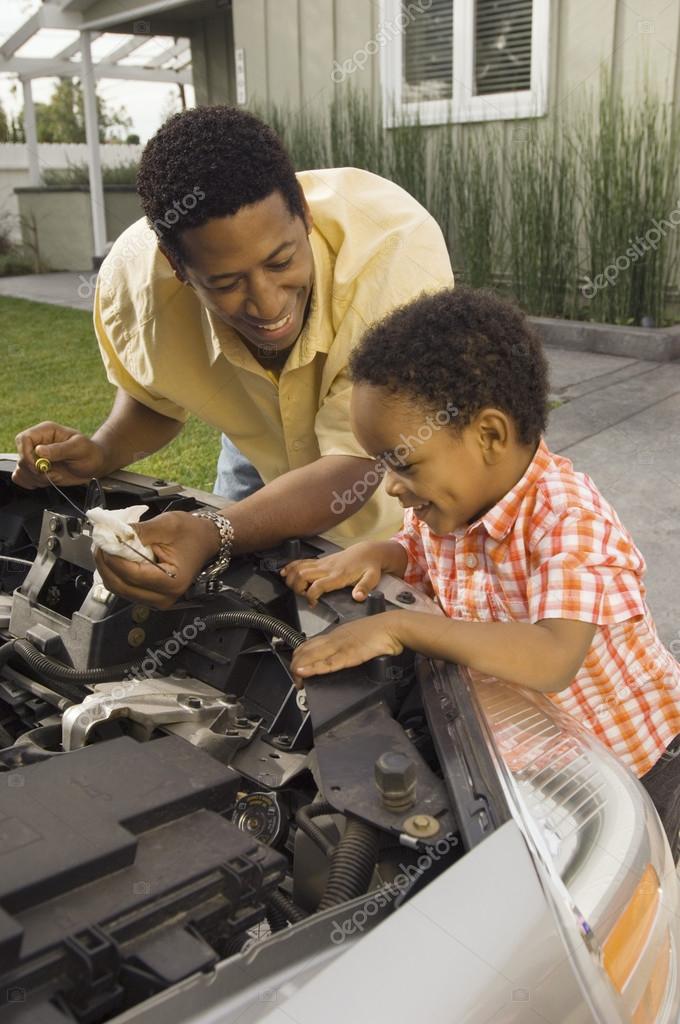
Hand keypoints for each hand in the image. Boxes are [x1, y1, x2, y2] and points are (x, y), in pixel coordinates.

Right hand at [13, 422, 107, 488]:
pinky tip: (46, 481)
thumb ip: (59, 449)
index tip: (37, 465)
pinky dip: (31, 483)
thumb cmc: (90, 453)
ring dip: (35, 478)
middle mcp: (38, 443)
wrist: (95, 465)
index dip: (26, 453)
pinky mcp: (37, 469)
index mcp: (46, 432)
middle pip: (20, 456)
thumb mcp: (78, 448)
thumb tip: (39, 451)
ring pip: (21, 469)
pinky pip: (22, 477)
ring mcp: (36, 457)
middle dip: (33, 469)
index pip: (23, 439)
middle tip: (49, 473)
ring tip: (53, 476)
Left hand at [94, 510, 220, 608]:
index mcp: (172, 582)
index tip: (102, 539)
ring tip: (105, 547)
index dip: (112, 557)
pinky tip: (114, 557)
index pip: (132, 574)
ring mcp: (156, 600)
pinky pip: (124, 588)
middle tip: (99, 542)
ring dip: (107, 569)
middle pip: (120, 586)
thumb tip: (112, 534)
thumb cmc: (191, 533)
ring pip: (118, 589)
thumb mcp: (167, 525)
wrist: (205, 541)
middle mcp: (164, 598)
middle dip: (105, 564)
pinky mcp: (149, 597)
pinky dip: (115, 573)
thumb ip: (139, 531)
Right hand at [281, 541, 385, 606]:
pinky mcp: (320, 561)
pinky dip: (291, 566)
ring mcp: (322, 563)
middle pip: (303, 575)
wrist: (368, 552)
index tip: (312, 603)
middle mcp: (327, 568)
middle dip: (296, 587)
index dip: (311, 596)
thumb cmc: (369, 566)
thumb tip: (358, 597)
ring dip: (291, 577)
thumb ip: (364, 588)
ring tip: (291, 587)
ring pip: (299, 567)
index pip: (318, 585)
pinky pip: (302, 562)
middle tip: (301, 595)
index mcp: (338, 575)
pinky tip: (284, 572)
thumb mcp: (372, 578)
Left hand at [290, 612, 403, 683]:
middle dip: (295, 665)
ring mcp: (340, 646)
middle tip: (295, 679)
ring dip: (299, 668)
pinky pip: (328, 662)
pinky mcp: (349, 654)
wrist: (393, 627)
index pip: (309, 644)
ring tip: (295, 680)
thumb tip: (339, 654)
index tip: (296, 668)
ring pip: (311, 656)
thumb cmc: (379, 632)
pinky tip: (304, 672)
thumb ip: (346, 644)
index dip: (299, 657)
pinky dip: (313, 668)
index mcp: (335, 634)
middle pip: (305, 650)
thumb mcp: (356, 636)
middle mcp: (334, 638)